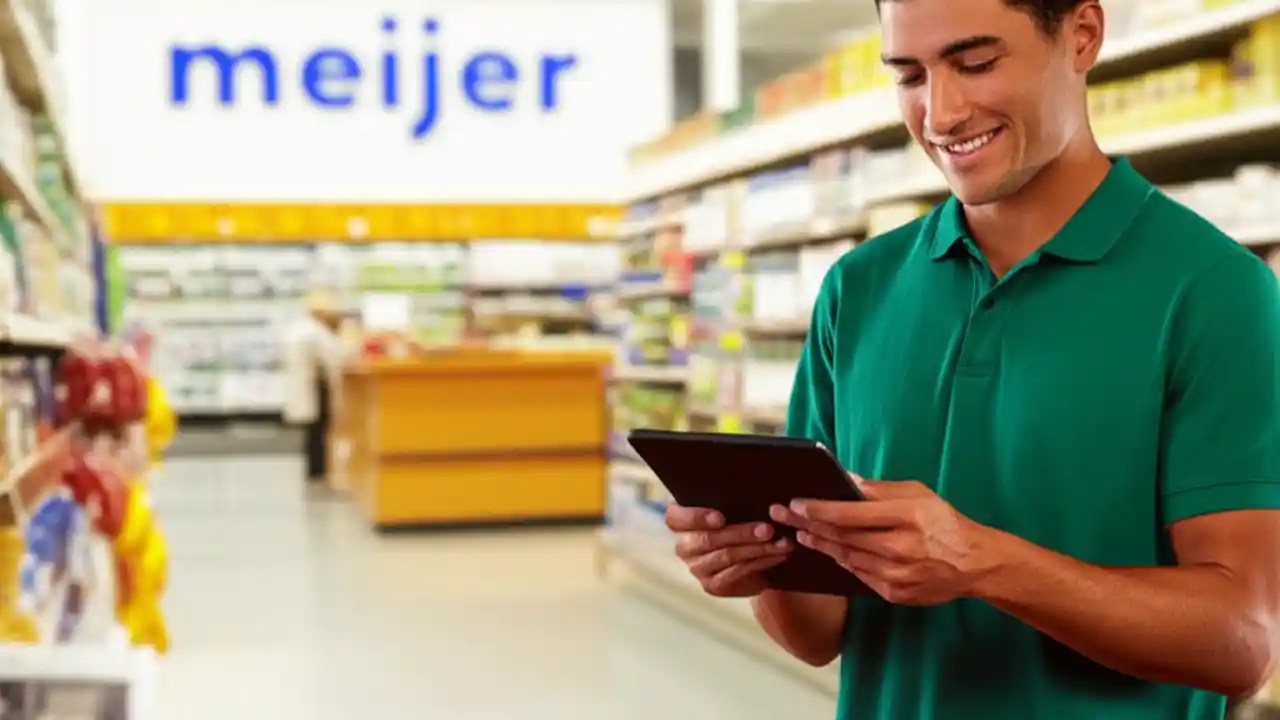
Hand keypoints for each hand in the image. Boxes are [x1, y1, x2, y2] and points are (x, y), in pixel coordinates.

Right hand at [666, 504, 794, 597]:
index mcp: (679, 522)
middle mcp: (684, 546)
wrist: (750, 553)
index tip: (720, 518)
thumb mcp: (732, 505)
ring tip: (780, 542)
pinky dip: (761, 562)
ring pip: (726, 557)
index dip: (696, 517)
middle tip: (767, 529)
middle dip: (740, 533)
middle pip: (707, 540)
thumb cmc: (738, 517)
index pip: (676, 518)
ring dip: (756, 549)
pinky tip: (777, 555)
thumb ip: (730, 499)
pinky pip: (737, 573)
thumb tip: (750, 487)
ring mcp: (697, 568)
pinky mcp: (712, 585)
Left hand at [771, 477, 996, 605]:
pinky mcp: (895, 593)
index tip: (795, 503)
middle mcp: (900, 548)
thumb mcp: (918, 494)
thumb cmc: (944, 522)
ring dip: (819, 544)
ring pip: (845, 558)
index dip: (818, 509)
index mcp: (906, 518)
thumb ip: (879, 489)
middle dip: (807, 524)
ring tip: (800, 532)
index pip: (851, 514)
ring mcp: (897, 575)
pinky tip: (828, 550)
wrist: (975, 564)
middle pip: (842, 537)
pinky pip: (859, 575)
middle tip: (782, 515)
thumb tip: (844, 478)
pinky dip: (842, 561)